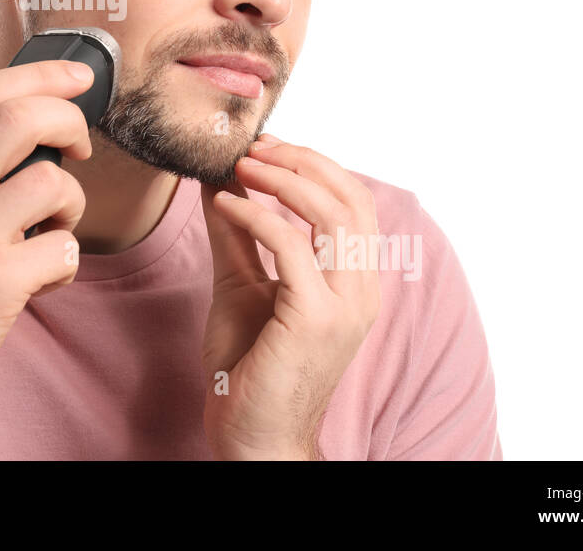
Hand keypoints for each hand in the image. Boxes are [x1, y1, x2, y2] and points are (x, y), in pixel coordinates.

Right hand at [0, 58, 94, 435]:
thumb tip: (14, 126)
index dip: (39, 76)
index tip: (76, 78)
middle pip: (22, 119)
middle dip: (69, 120)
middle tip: (82, 144)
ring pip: (54, 182)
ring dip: (71, 205)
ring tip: (51, 232)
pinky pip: (64, 248)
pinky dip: (65, 263)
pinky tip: (43, 279)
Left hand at [199, 133, 380, 459]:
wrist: (252, 436)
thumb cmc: (249, 367)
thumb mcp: (242, 283)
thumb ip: (240, 234)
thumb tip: (221, 180)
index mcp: (354, 281)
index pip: (354, 202)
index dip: (314, 165)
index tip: (267, 146)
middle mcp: (361, 291)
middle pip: (350, 197)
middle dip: (302, 161)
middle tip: (254, 146)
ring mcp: (344, 306)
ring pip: (332, 214)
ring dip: (283, 179)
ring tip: (241, 165)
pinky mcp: (315, 320)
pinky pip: (290, 246)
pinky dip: (256, 215)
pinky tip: (224, 205)